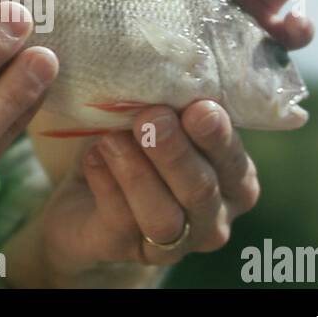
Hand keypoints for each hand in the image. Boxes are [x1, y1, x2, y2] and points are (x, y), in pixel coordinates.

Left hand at [31, 102, 256, 286]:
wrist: (83, 198)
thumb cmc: (134, 147)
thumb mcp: (157, 120)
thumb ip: (170, 104)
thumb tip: (163, 66)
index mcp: (234, 180)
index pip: (234, 162)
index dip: (219, 138)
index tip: (200, 107)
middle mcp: (213, 217)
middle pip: (200, 190)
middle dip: (175, 152)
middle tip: (152, 117)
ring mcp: (172, 242)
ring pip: (163, 216)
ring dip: (137, 172)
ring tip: (112, 137)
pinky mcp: (126, 250)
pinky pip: (120, 221)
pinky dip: (106, 184)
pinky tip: (94, 156)